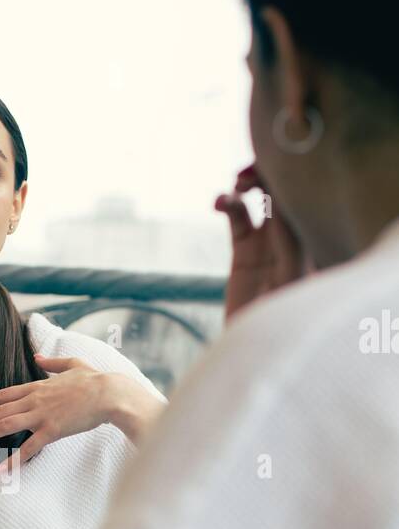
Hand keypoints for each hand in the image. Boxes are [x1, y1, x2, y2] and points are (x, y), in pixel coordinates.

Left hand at [0, 355, 164, 473]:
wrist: (110, 393)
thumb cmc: (94, 380)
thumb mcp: (72, 364)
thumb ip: (52, 362)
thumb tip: (39, 358)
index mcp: (36, 386)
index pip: (0, 394)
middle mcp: (33, 400)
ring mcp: (42, 415)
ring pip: (4, 425)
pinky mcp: (53, 430)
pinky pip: (29, 447)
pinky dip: (14, 459)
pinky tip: (1, 469)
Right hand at [215, 163, 308, 322]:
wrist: (255, 353)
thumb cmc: (282, 324)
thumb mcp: (290, 283)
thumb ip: (289, 247)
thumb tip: (280, 209)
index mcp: (311, 240)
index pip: (302, 196)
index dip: (283, 177)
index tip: (263, 174)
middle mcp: (292, 237)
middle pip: (281, 189)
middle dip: (263, 174)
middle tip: (243, 178)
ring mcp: (267, 243)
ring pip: (257, 197)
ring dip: (244, 184)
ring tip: (233, 189)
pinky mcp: (243, 253)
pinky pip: (236, 216)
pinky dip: (226, 203)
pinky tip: (217, 203)